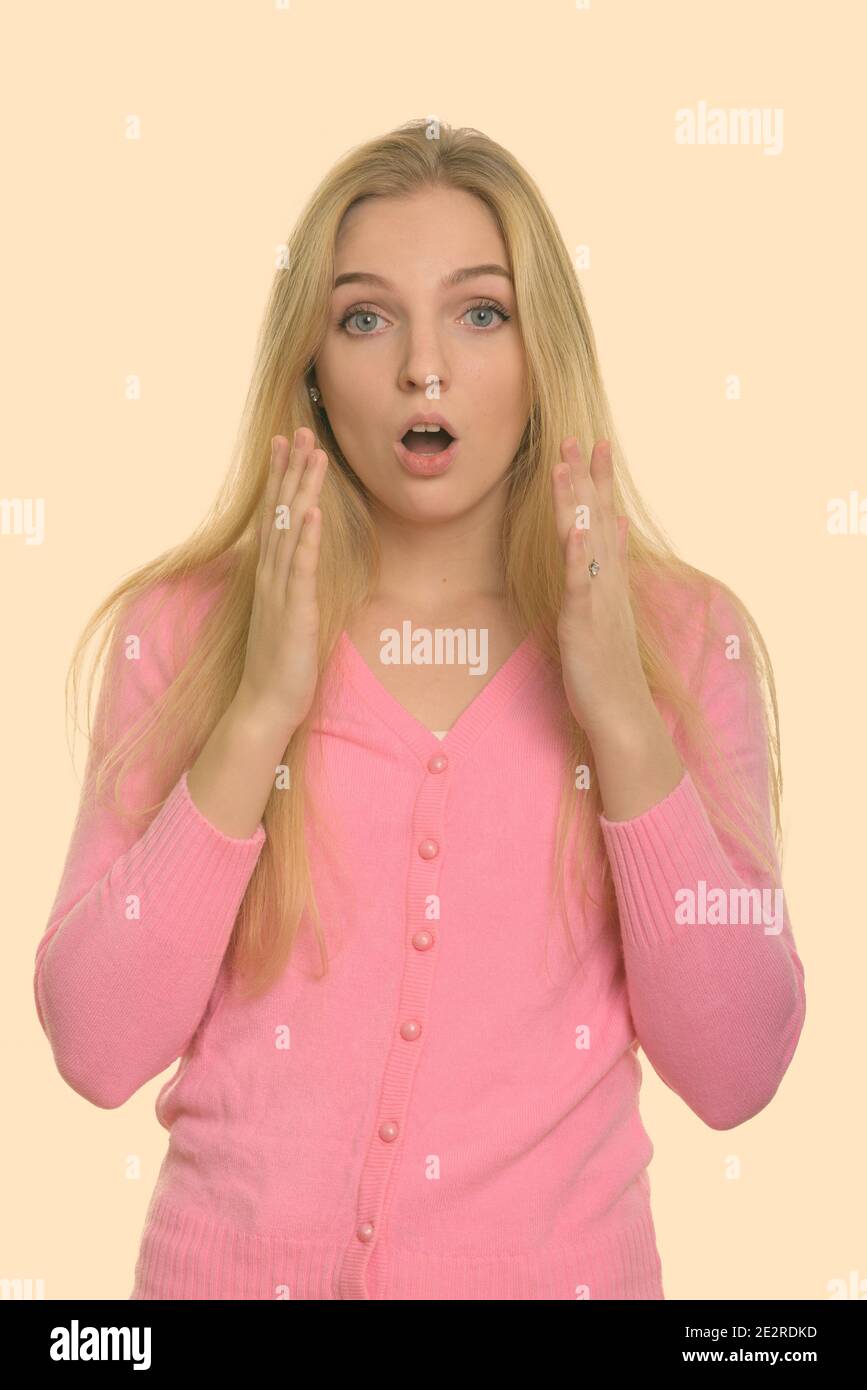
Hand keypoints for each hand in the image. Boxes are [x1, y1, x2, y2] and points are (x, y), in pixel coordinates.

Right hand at [236, 429, 327, 740]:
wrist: (265, 704)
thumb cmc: (280, 666)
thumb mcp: (289, 617)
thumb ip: (294, 589)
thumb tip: (303, 568)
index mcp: (270, 576)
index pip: (273, 516)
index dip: (281, 478)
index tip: (287, 443)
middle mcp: (270, 576)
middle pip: (278, 512)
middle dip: (290, 470)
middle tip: (298, 430)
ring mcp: (279, 591)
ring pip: (289, 529)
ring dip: (301, 490)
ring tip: (312, 454)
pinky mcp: (294, 610)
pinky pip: (299, 567)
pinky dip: (305, 538)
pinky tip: (311, 511)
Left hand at [550, 437, 654, 742]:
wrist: (622, 714)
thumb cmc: (607, 668)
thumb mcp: (605, 610)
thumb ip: (607, 567)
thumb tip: (610, 529)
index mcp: (608, 580)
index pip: (604, 520)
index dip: (598, 482)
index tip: (594, 445)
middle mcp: (607, 582)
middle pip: (596, 520)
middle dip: (586, 478)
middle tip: (577, 437)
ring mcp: (598, 599)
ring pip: (586, 542)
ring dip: (578, 502)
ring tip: (568, 466)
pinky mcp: (586, 621)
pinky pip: (583, 582)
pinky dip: (581, 553)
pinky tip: (579, 527)